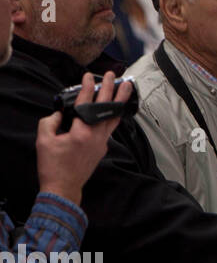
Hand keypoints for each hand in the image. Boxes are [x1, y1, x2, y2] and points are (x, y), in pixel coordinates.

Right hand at [36, 71, 131, 204]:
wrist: (64, 188)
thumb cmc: (53, 166)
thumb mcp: (44, 141)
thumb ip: (49, 122)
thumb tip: (58, 114)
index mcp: (82, 131)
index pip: (86, 103)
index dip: (87, 88)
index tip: (89, 76)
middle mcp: (96, 135)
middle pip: (106, 107)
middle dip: (110, 88)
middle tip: (113, 75)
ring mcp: (102, 142)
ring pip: (114, 116)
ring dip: (119, 100)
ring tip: (126, 86)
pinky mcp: (102, 148)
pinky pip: (111, 127)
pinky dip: (114, 115)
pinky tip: (115, 109)